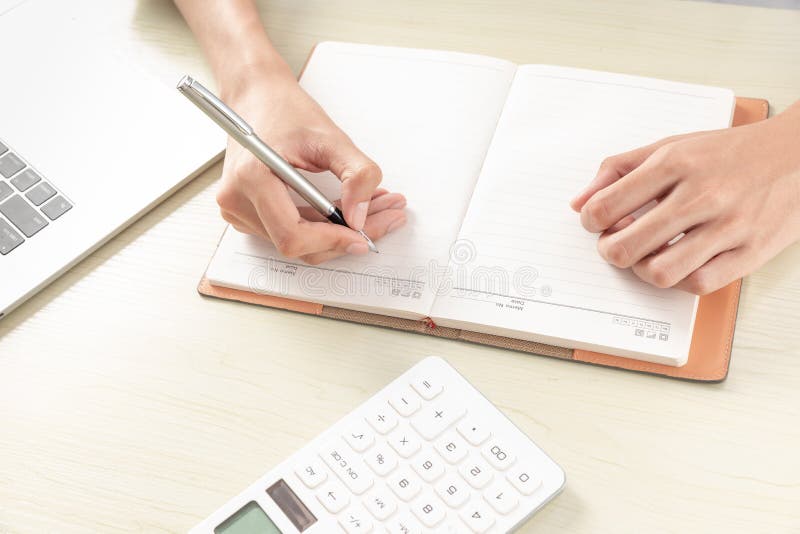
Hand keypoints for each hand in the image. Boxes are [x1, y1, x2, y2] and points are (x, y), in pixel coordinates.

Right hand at [216, 69, 406, 263]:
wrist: (257, 96)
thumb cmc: (286, 110)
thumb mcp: (331, 137)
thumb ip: (356, 175)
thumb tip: (359, 218)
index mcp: (252, 179)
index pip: (292, 235)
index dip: (331, 241)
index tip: (363, 236)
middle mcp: (237, 201)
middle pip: (298, 245)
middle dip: (344, 237)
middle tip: (385, 218)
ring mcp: (238, 211)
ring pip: (297, 244)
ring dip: (336, 233)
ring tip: (374, 209)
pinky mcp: (246, 214)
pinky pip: (289, 233)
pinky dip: (321, 228)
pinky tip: (346, 210)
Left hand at [570, 101, 799, 294]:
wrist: (798, 154)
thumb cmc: (728, 153)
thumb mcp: (670, 145)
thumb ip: (619, 169)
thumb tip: (579, 202)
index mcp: (675, 163)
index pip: (605, 207)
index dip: (591, 222)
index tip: (598, 223)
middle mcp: (700, 194)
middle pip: (625, 246)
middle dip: (610, 250)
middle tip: (617, 243)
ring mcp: (728, 226)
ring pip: (659, 272)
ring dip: (642, 269)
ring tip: (648, 255)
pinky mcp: (750, 252)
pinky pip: (697, 284)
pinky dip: (680, 280)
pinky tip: (680, 262)